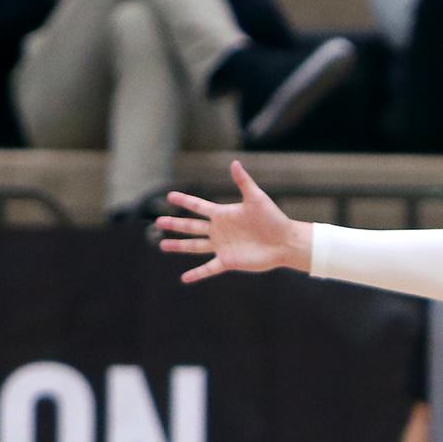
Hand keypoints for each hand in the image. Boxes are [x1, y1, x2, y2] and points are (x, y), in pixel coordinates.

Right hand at [158, 160, 312, 283]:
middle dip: (174, 224)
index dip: (184, 201)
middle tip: (158, 222)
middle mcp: (219, 230)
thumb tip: (235, 162)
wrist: (285, 242)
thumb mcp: (256, 198)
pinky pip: (208, 268)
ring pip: (195, 246)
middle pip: (191, 227)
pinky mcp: (228, 261)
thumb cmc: (273, 219)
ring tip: (162, 245)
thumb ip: (243, 182)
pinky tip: (184, 279)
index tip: (169, 196)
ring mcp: (222, 246)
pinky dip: (196, 274)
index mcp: (223, 214)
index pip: (198, 206)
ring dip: (178, 246)